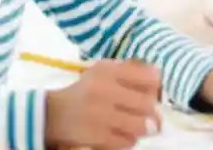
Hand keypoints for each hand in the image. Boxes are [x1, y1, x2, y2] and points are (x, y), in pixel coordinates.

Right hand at [45, 60, 160, 149]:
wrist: (54, 113)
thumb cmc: (86, 90)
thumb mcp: (103, 71)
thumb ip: (130, 71)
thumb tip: (158, 77)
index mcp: (108, 70)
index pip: (149, 77)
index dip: (156, 87)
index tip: (152, 91)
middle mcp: (105, 90)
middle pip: (147, 104)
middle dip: (153, 111)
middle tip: (152, 115)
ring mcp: (101, 115)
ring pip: (141, 125)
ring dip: (144, 127)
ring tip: (138, 125)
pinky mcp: (97, 136)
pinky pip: (127, 141)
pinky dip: (130, 139)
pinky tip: (123, 133)